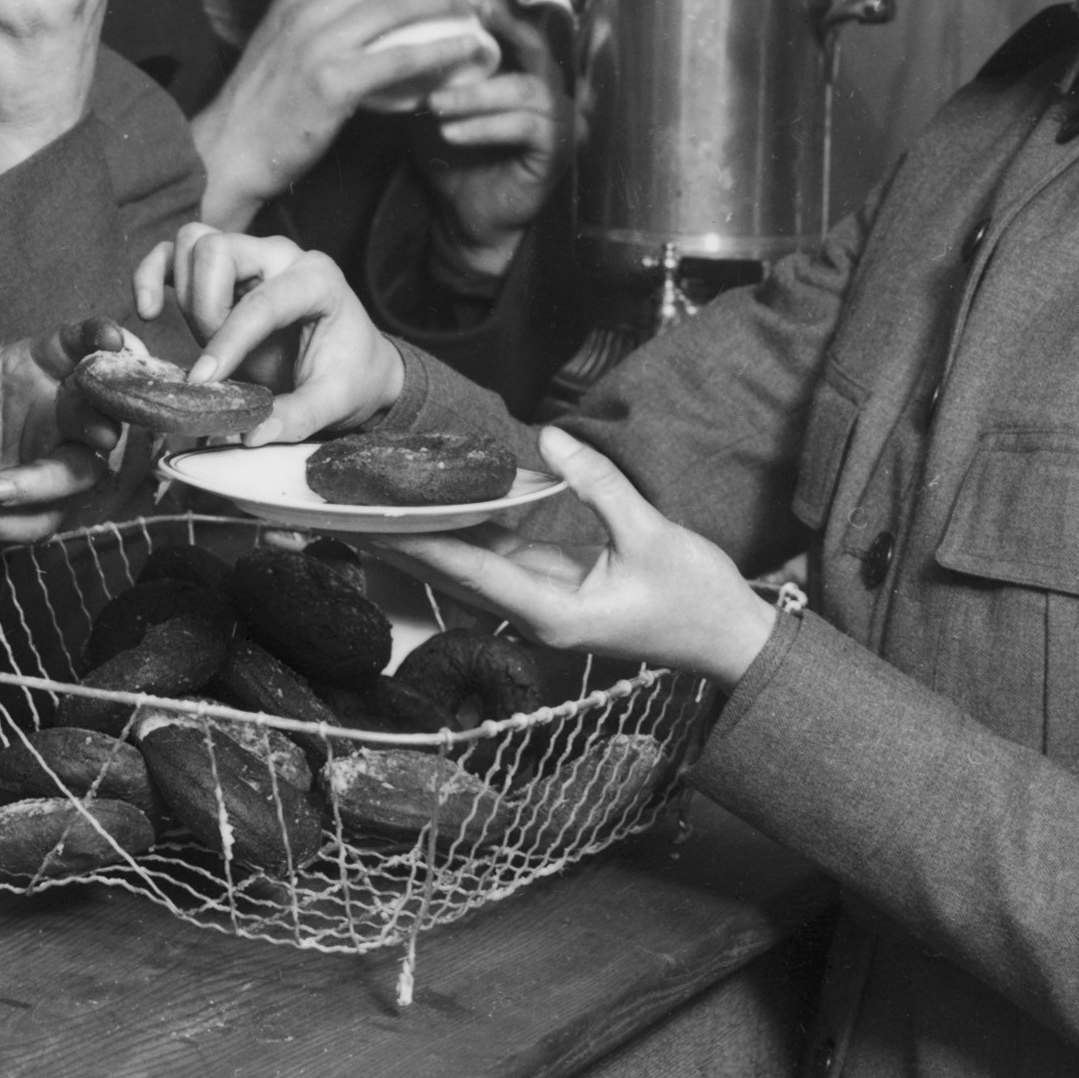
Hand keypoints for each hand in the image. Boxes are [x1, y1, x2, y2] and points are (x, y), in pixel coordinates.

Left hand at [0, 328, 132, 552]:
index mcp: (35, 367)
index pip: (75, 346)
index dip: (98, 339)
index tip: (112, 341)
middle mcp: (55, 411)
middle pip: (100, 413)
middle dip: (104, 420)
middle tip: (98, 434)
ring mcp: (51, 460)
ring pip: (82, 473)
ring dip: (45, 483)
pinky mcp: (39, 508)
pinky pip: (44, 521)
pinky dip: (10, 523)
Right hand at [129, 225, 406, 438]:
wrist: (352, 361)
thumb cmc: (348, 374)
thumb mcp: (336, 401)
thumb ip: (296, 417)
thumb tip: (250, 435)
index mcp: (318, 280)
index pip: (262, 301)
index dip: (228, 341)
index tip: (204, 381)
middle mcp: (281, 255)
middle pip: (217, 251)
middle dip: (206, 310)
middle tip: (218, 359)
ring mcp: (249, 254)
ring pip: (192, 243)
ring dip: (186, 296)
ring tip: (205, 340)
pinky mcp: (221, 269)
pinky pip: (172, 253)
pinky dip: (151, 274)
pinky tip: (148, 310)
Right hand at [188, 0, 505, 225]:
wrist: (230, 150)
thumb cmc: (260, 102)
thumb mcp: (279, 42)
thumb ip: (315, 18)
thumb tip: (364, 5)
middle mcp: (305, 14)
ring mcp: (318, 49)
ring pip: (397, 6)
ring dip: (446, 0)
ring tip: (473, 4)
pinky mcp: (333, 87)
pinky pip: (400, 59)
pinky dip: (441, 50)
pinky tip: (465, 48)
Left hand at [401, 433, 780, 684]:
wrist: (731, 639)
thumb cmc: (698, 599)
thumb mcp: (653, 535)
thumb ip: (600, 486)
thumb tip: (552, 438)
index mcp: (552, 613)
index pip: (471, 571)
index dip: (420, 544)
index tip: (374, 522)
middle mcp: (536, 612)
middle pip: (456, 572)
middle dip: (403, 542)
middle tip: (348, 511)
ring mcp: (543, 601)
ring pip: (472, 564)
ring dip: (427, 537)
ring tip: (375, 506)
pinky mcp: (556, 587)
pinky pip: (502, 556)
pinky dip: (469, 532)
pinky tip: (439, 506)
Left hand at [417, 7, 565, 282]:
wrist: (465, 218)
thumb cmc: (452, 156)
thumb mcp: (432, 103)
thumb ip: (426, 67)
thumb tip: (391, 28)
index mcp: (519, 68)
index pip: (518, 20)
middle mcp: (545, 86)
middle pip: (534, 42)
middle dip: (500, 26)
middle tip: (464, 19)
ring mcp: (556, 118)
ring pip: (526, 89)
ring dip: (476, 95)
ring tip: (435, 105)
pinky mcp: (556, 150)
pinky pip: (526, 128)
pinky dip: (485, 127)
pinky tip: (451, 134)